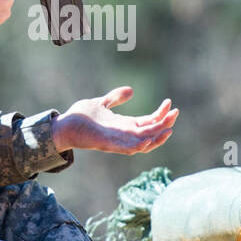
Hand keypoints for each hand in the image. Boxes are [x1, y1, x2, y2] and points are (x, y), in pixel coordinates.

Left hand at [51, 87, 178, 154]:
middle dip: (164, 124)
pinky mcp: (107, 144)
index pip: (149, 123)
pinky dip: (138, 146)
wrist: (63, 126)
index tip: (169, 102)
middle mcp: (124, 134)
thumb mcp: (102, 102)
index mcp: (124, 125)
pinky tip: (148, 140)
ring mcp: (117, 141)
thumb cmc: (81, 116)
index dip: (160, 115)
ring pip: (143, 143)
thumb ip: (116, 98)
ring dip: (157, 137)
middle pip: (150, 132)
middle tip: (176, 112)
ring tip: (169, 128)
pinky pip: (127, 149)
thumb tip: (131, 90)